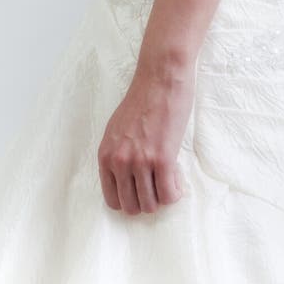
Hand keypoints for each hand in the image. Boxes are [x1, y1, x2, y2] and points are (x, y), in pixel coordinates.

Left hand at [97, 54, 194, 214]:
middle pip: (131, 206)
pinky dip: (175, 192)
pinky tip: (177, 176)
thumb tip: (128, 177)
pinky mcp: (163, 158)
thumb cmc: (144, 98)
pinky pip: (168, 194)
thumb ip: (119, 153)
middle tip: (158, 182)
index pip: (113, 200)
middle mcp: (120, 161)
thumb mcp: (118, 128)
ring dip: (162, 196)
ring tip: (169, 176)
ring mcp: (140, 161)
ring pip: (150, 205)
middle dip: (147, 200)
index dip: (131, 198)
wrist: (161, 77)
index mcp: (106, 155)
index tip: (143, 186)